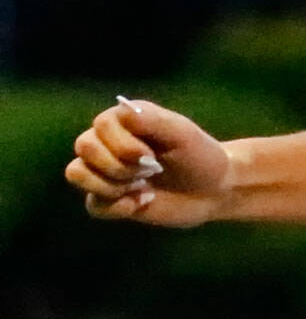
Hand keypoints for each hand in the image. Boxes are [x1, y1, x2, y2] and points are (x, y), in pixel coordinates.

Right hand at [65, 98, 232, 225]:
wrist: (214, 190)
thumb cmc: (199, 156)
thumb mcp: (182, 134)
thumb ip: (152, 120)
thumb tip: (122, 112)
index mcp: (123, 120)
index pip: (100, 126)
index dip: (124, 145)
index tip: (153, 155)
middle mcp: (107, 142)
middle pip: (84, 147)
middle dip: (119, 165)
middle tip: (152, 170)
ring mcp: (105, 171)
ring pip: (77, 173)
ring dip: (113, 185)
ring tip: (144, 186)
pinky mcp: (109, 199)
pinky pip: (92, 205)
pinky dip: (118, 207)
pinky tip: (143, 202)